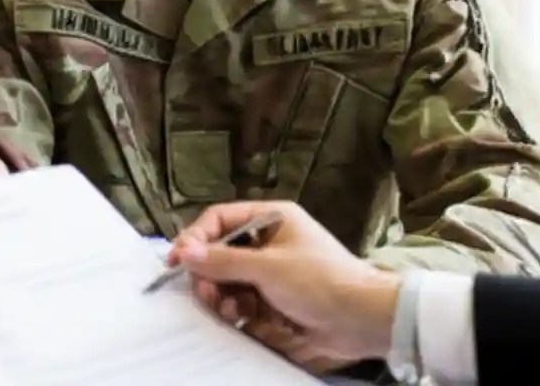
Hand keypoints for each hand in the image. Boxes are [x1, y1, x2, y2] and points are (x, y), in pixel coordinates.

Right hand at [168, 201, 401, 366]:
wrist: (361, 320)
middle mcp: (268, 242)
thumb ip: (224, 260)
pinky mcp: (273, 301)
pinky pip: (241, 302)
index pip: (220, 219)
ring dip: (221, 295)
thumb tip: (185, 251)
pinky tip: (240, 318)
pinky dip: (236, 310)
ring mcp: (270, 273)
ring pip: (227, 281)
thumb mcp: (268, 267)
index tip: (177, 260)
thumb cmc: (321, 281)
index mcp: (271, 218)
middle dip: (208, 272)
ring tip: (226, 307)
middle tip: (205, 290)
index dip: (196, 237)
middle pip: (219, 252)